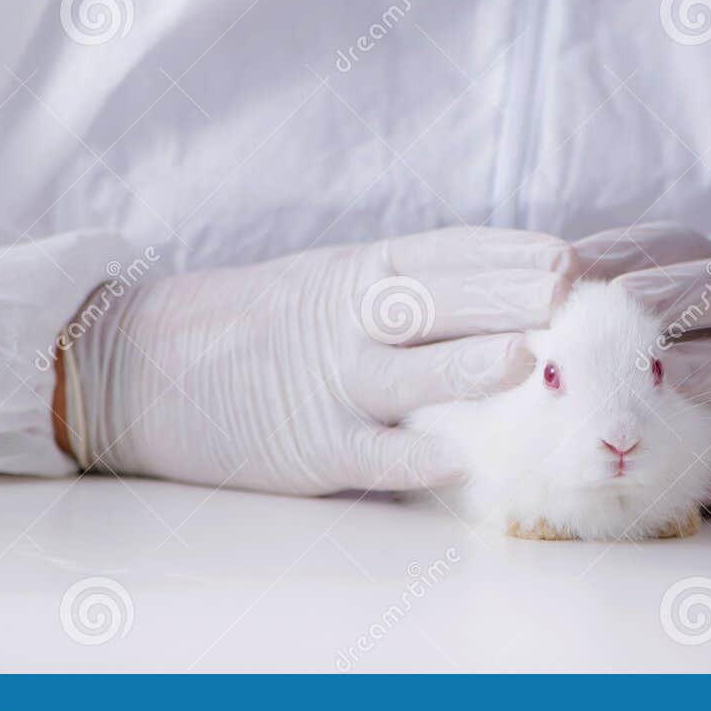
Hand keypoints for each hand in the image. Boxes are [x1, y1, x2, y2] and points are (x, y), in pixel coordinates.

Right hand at [63, 228, 572, 494]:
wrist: (142, 366)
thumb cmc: (260, 324)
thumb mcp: (329, 285)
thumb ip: (404, 290)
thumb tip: (507, 295)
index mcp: (356, 272)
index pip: (443, 253)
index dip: (505, 252)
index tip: (564, 254)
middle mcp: (346, 321)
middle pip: (433, 303)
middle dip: (503, 296)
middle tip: (568, 292)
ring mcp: (327, 384)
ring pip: (406, 373)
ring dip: (466, 367)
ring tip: (524, 358)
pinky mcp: (308, 448)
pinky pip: (369, 454)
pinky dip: (412, 455)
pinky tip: (458, 457)